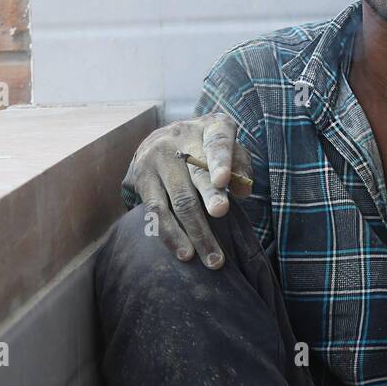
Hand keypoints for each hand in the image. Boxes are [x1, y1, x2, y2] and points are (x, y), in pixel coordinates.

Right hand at [121, 111, 253, 268]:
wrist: (164, 139)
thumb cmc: (208, 149)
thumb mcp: (230, 149)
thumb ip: (241, 166)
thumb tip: (244, 190)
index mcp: (211, 128)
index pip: (218, 142)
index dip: (221, 160)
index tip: (224, 180)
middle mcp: (180, 138)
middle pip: (197, 172)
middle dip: (210, 195)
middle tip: (221, 213)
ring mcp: (158, 158)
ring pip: (178, 199)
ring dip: (196, 230)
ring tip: (213, 257)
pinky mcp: (142, 179)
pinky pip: (156, 211)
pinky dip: (171, 235)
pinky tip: (185, 253)